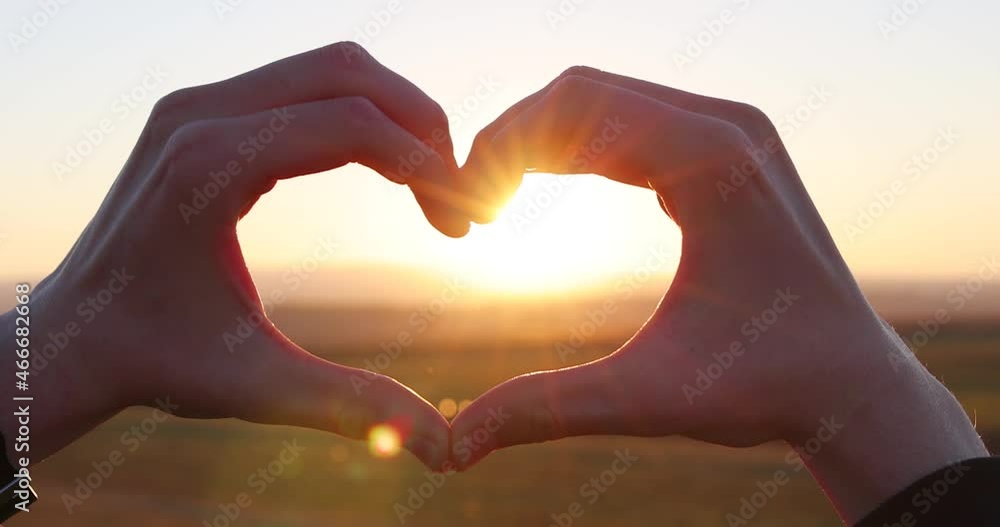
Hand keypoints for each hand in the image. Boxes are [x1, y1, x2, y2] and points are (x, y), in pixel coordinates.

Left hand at [0, 42, 475, 469]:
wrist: (72, 339)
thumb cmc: (153, 363)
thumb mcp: (257, 386)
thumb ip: (353, 405)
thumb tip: (445, 451)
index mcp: (207, 166)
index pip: (349, 124)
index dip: (427, 164)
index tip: (471, 215)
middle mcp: (197, 113)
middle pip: (347, 73)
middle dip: (421, 125)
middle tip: (459, 197)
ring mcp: (196, 103)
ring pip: (330, 69)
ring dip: (395, 116)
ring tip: (431, 186)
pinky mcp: (203, 111)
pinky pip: (303, 86)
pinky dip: (358, 117)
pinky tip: (385, 170)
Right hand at [451, 67, 986, 520]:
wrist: (851, 385)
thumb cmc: (766, 389)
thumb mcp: (647, 398)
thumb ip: (545, 410)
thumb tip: (452, 447)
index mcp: (714, 162)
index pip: (575, 110)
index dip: (501, 149)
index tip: (461, 208)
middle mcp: (729, 126)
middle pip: (583, 92)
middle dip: (512, 139)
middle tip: (467, 205)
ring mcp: (734, 130)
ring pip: (605, 99)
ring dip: (540, 139)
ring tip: (493, 199)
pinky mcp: (730, 147)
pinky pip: (634, 118)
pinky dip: (578, 144)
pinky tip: (542, 184)